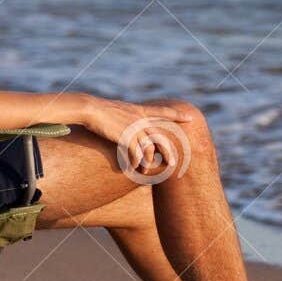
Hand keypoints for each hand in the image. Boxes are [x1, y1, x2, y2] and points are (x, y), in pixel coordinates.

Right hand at [83, 97, 199, 181]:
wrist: (91, 108)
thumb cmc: (100, 110)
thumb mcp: (118, 110)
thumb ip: (127, 116)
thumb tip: (128, 123)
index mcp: (139, 110)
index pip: (163, 112)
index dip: (177, 115)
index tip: (190, 117)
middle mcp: (140, 119)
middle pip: (160, 136)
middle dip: (167, 151)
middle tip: (172, 163)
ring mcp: (135, 128)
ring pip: (149, 148)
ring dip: (147, 162)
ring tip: (145, 172)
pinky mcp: (126, 136)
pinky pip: (136, 153)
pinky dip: (136, 162)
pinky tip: (133, 168)